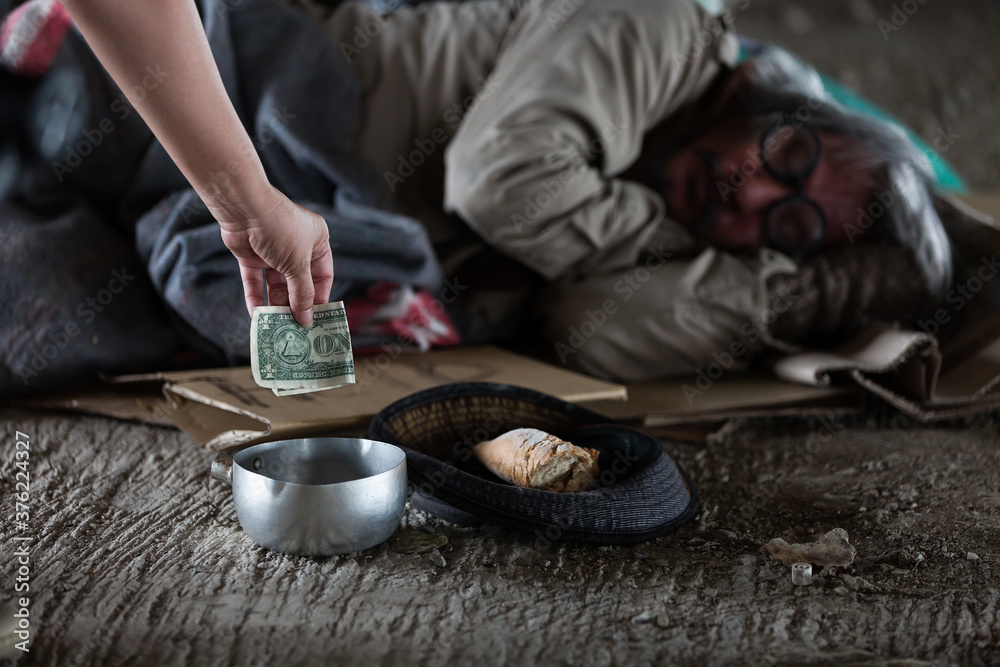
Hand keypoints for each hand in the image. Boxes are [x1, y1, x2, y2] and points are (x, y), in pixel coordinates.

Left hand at [215, 185, 333, 326]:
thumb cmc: (280, 229)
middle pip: (298, 282)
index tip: (316, 318)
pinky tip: (256, 314)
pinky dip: (256, 296)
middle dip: (295, 304)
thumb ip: (303, 293)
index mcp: (316, 241)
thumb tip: (307, 319)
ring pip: (276, 284)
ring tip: (277, 325)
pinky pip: (255, 281)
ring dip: (275, 304)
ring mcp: (272, 251)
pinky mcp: (251, 255)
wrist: (244, 208)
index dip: (319, 297)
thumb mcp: (298, 264)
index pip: (323, 275)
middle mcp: (296, 246)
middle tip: (296, 327)